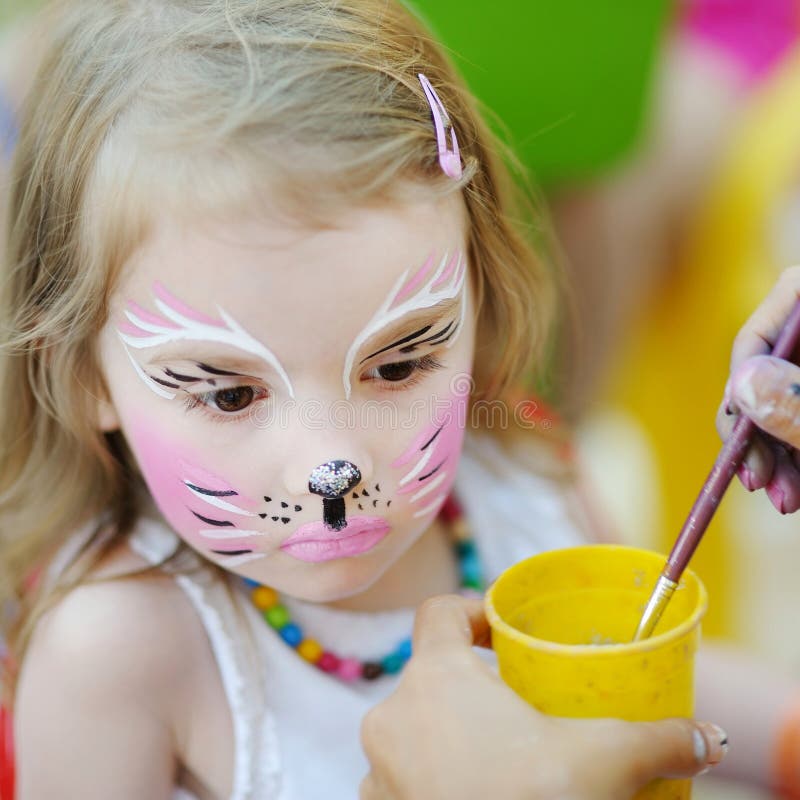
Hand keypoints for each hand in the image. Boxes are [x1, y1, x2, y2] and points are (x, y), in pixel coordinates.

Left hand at [360, 595, 726, 799]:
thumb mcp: (604, 761)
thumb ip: (656, 739)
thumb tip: (706, 737)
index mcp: (436, 677)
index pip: (438, 613)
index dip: (470, 612)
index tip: (501, 632)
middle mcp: (394, 714)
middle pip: (430, 674)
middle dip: (473, 688)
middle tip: (517, 706)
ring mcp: (379, 767)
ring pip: (414, 731)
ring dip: (449, 736)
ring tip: (499, 759)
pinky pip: (402, 778)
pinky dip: (432, 779)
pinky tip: (474, 793)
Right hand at [719, 265, 799, 511]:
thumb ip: (798, 402)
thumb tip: (739, 386)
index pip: (760, 333)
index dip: (741, 384)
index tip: (738, 436)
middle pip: (765, 375)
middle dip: (755, 434)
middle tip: (753, 482)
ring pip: (778, 405)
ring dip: (772, 457)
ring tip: (782, 502)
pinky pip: (793, 421)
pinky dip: (791, 459)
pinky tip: (791, 494)